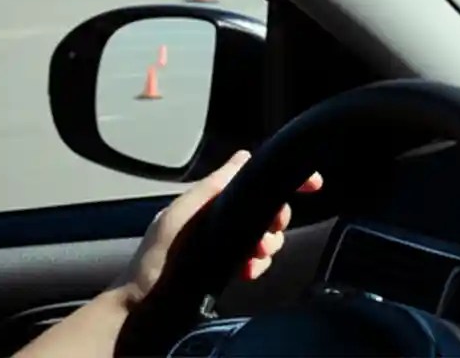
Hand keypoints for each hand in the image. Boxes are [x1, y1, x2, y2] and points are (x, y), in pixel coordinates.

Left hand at [113, 149, 323, 307]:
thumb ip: (214, 185)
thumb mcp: (183, 213)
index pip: (255, 181)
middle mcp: (224, 218)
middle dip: (276, 219)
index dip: (285, 180)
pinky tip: (247, 272)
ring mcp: (229, 243)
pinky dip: (259, 265)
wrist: (147, 303)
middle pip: (269, 210)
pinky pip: (259, 261)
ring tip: (255, 256)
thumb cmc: (157, 256)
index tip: (312, 184)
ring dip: (269, 244)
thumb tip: (244, 156)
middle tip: (269, 233)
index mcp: (213, 200)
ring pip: (269, 236)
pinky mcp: (232, 267)